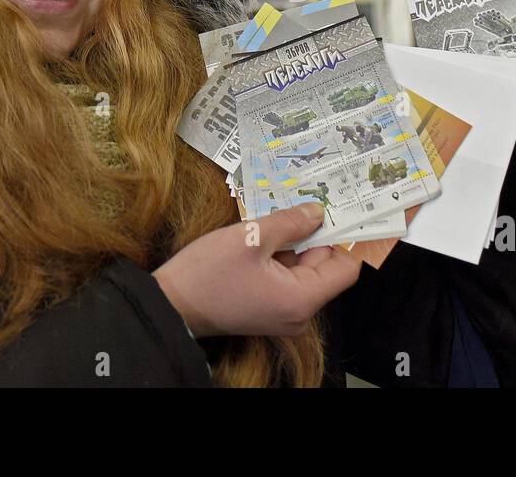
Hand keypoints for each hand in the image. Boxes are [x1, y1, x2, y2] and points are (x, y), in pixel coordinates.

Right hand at [152, 203, 361, 338]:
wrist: (170, 306)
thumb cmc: (208, 274)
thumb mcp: (251, 238)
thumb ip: (290, 222)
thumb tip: (318, 211)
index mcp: (301, 299)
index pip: (345, 269)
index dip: (344, 237)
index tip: (339, 209)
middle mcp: (299, 313)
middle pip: (323, 267)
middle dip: (313, 235)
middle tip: (302, 202)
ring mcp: (283, 313)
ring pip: (302, 269)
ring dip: (293, 243)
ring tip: (275, 217)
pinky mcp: (267, 308)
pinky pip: (285, 277)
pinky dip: (278, 255)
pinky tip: (262, 235)